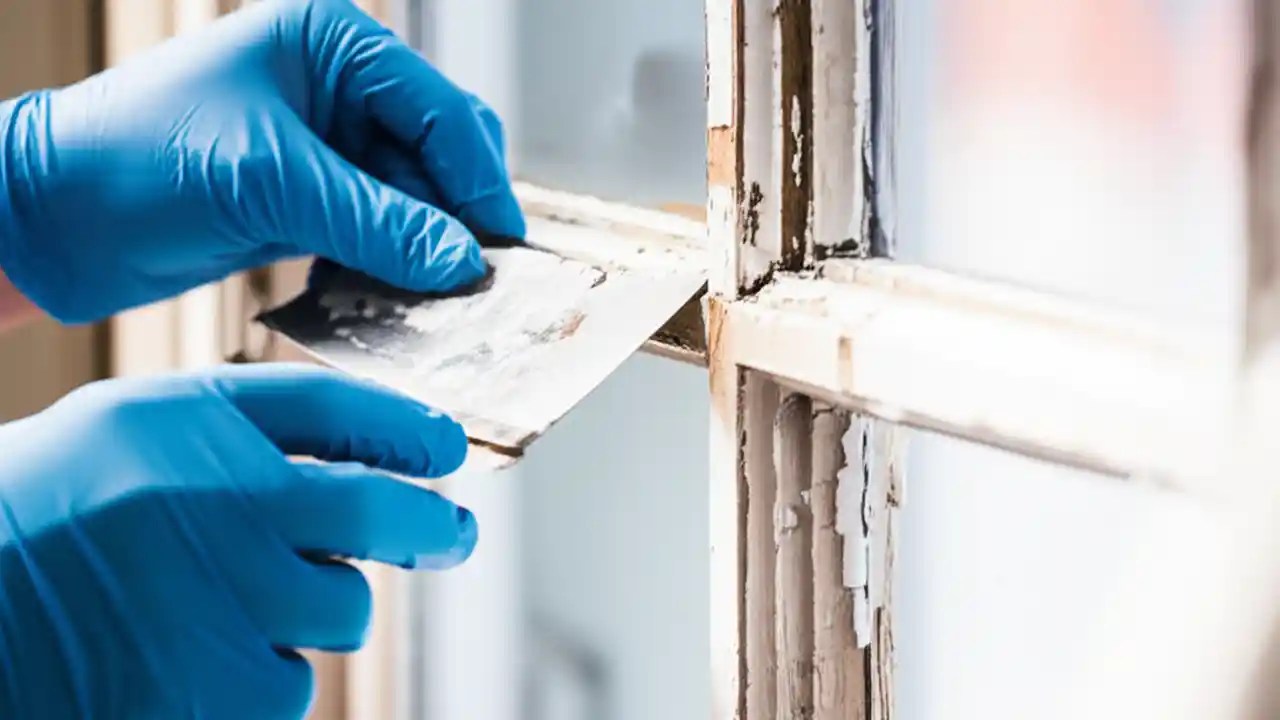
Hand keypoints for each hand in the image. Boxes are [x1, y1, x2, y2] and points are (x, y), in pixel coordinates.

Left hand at [0, 0, 522, 322]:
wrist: (48, 220)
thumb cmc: (132, 161)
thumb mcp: (270, 183)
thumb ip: (377, 223)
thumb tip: (464, 262)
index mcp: (334, 44)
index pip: (441, 112)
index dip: (477, 184)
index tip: (502, 250)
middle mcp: (338, 88)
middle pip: (437, 158)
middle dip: (454, 220)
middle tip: (476, 284)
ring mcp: (324, 146)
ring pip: (411, 204)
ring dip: (421, 254)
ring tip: (429, 304)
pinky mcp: (308, 200)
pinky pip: (375, 235)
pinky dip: (385, 270)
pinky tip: (381, 302)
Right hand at [0, 364, 477, 718]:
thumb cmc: (50, 507)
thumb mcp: (135, 424)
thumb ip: (253, 421)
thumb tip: (374, 446)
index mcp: (198, 437)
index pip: (342, 416)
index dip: (412, 430)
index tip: (450, 447)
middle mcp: (225, 515)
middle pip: (385, 521)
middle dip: (430, 529)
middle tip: (450, 536)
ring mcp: (227, 613)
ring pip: (343, 613)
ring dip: (313, 608)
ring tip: (223, 601)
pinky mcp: (219, 700)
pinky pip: (291, 685)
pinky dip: (262, 673)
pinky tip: (192, 653)